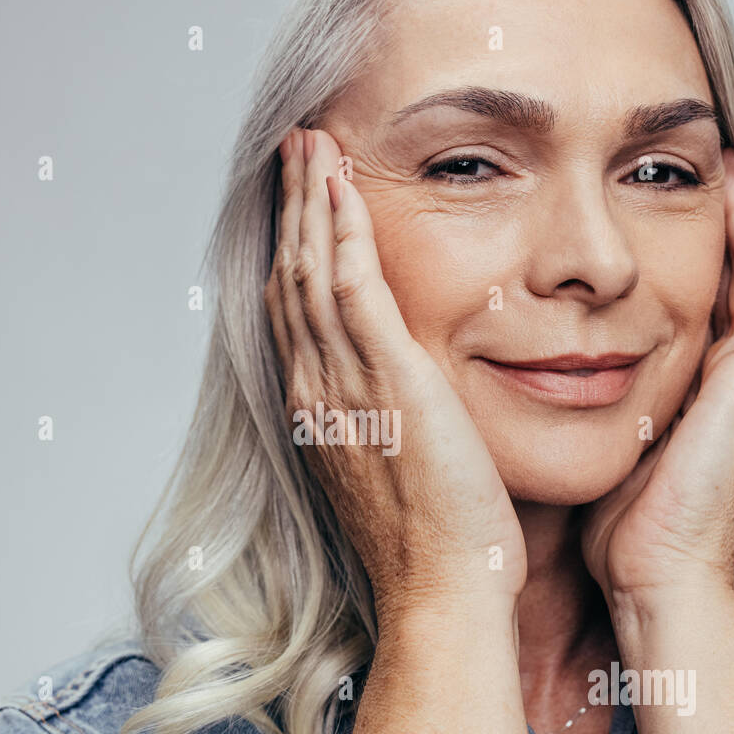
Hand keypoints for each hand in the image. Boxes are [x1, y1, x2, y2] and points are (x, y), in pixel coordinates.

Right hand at [265, 128, 525, 624]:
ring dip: (311, 199)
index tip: (301, 206)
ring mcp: (344, 382)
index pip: (297, 312)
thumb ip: (385, 425)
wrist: (441, 588)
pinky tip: (342, 183)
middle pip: (292, 277)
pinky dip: (341, 227)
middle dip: (293, 209)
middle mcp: (316, 390)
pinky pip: (351, 282)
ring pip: (312, 267)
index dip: (295, 250)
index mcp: (320, 412)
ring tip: (311, 145)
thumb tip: (399, 403)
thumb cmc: (431, 545)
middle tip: (295, 153)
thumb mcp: (394, 474)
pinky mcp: (386, 376)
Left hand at [579, 148, 733, 608]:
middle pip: (727, 286)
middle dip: (716, 232)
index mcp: (680, 395)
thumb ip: (570, 413)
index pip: (684, 308)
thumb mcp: (588, 450)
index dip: (675, 261)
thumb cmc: (615, 532)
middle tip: (699, 174)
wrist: (650, 580)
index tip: (647, 214)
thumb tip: (517, 379)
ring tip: (728, 176)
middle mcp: (716, 384)